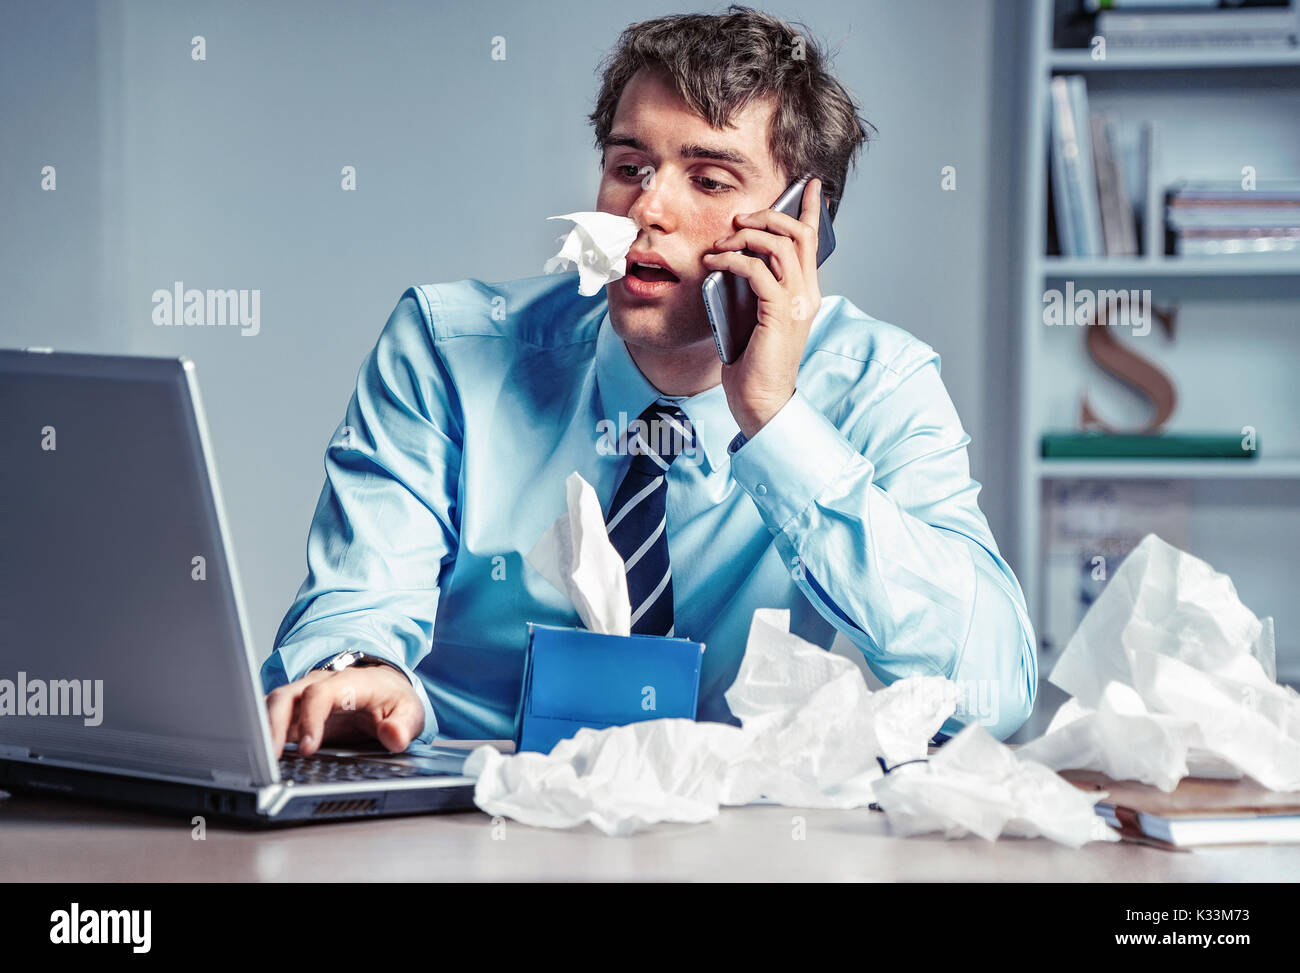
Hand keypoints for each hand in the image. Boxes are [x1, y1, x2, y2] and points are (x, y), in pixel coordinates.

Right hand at [264, 664, 424, 757]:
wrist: (386, 689)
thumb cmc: (393, 699)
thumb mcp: (409, 712)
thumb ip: (403, 725)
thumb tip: (394, 736)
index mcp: (348, 682)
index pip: (320, 693)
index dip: (310, 719)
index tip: (308, 748)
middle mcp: (320, 685)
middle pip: (286, 696)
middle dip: (272, 725)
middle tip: (271, 757)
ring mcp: (304, 698)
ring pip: (273, 706)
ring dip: (263, 731)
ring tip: (261, 762)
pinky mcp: (296, 714)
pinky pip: (272, 720)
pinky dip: (265, 736)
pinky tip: (264, 759)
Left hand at [703, 178, 823, 439]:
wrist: (761, 400)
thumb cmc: (753, 364)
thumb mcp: (756, 317)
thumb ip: (757, 289)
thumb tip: (737, 261)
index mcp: (805, 293)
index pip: (814, 242)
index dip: (811, 210)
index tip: (808, 185)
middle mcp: (806, 294)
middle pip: (798, 234)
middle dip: (768, 217)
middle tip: (741, 219)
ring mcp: (795, 303)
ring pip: (780, 246)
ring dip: (747, 236)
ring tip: (722, 244)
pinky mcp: (777, 313)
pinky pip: (757, 270)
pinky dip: (734, 260)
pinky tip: (715, 263)